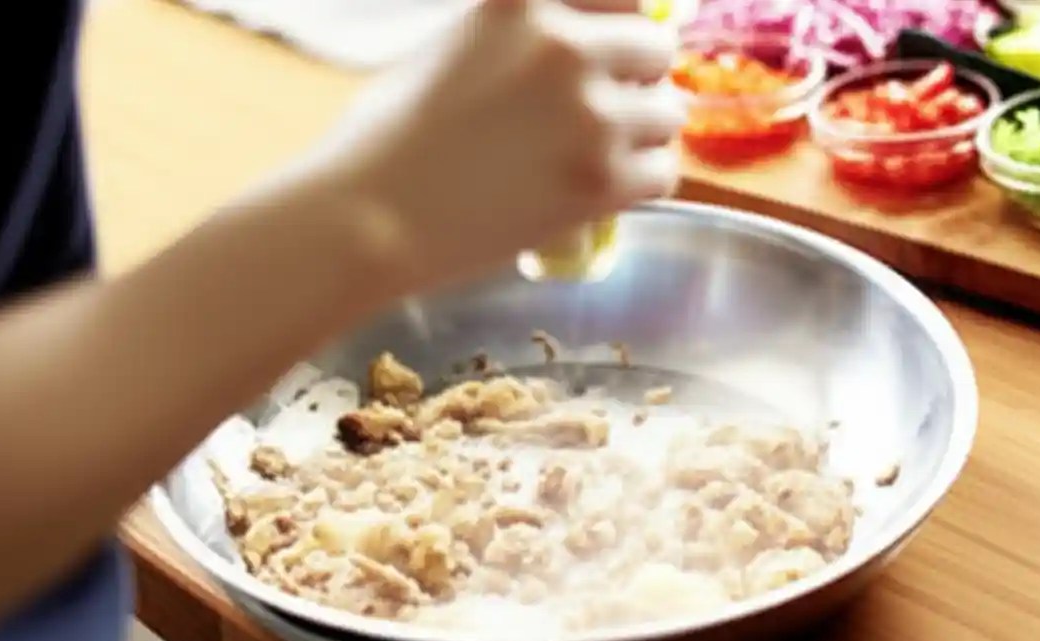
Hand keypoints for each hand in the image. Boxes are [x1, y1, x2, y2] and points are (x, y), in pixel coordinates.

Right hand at [310, 0, 682, 289]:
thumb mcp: (449, 45)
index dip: (622, 22)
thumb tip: (574, 33)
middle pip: (656, 48)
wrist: (370, 220)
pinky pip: (663, 171)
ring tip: (600, 153)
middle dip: (637, 78)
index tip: (614, 45)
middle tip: (605, 109)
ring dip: (642, 133)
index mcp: (522, 2)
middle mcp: (566, 48)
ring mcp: (591, 117)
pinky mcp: (602, 182)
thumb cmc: (385, 139)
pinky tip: (604, 186)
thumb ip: (517, 33)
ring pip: (668, 114)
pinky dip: (640, 181)